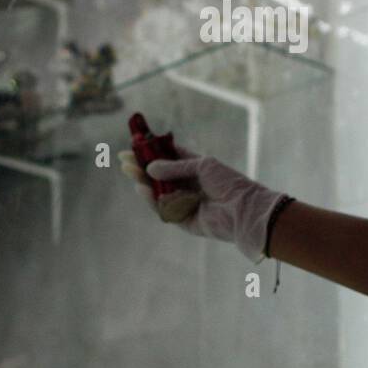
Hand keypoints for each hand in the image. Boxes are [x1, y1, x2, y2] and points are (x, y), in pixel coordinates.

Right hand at [118, 146, 284, 262]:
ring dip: (145, 183)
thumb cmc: (228, 182)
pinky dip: (153, 200)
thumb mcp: (202, 166)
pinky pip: (165, 209)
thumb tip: (149, 167)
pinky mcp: (184, 220)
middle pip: (160, 177)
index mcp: (197, 168)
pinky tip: (143, 189)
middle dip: (143, 169)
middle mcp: (190, 185)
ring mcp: (186, 203)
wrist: (243, 209)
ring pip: (159, 193)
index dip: (152, 153)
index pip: (170, 158)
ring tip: (131, 172)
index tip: (134, 147)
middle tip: (124, 162)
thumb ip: (175, 167)